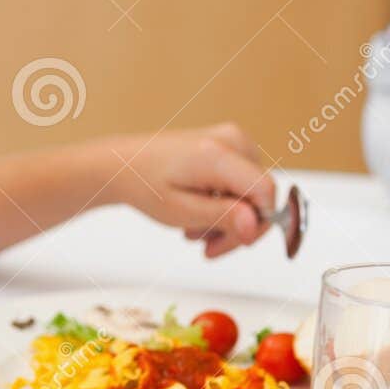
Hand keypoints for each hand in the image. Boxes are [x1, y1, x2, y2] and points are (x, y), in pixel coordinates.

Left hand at [105, 122, 275, 257]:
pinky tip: (200, 216)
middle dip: (239, 227)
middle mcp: (231, 140)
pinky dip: (225, 205)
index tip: (238, 242)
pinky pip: (243, 184)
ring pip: (252, 193)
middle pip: (260, 195)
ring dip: (229, 219)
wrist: (123, 164)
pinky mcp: (229, 146)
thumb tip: (256, 225)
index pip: (265, 191)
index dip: (259, 222)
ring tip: (195, 232)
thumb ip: (222, 217)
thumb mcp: (181, 211)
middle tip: (209, 248)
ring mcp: (232, 140)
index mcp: (217, 154)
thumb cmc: (144, 184)